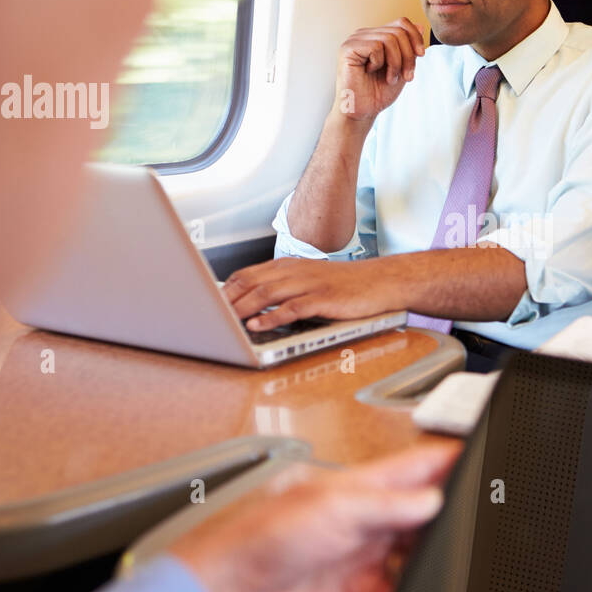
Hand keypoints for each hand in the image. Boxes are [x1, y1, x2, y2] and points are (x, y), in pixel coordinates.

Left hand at [168, 441, 459, 591]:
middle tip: (478, 509)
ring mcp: (372, 559)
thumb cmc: (265, 535)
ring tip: (455, 549)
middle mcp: (372, 521)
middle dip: (453, 510)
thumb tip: (433, 499)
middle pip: (428, 511)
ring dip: (439, 552)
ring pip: (424, 553)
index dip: (449, 458)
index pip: (418, 466)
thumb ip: (388, 503)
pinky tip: (427, 586)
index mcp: (364, 486)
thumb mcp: (333, 505)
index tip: (481, 453)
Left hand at [222, 257, 399, 329]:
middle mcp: (296, 271)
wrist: (381, 281)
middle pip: (252, 282)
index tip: (209, 304)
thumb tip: (254, 304)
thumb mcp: (310, 279)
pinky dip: (272, 317)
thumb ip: (284, 287)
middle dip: (228, 300)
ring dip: (243, 308)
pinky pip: (292, 308)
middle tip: (210, 316)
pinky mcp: (323, 299)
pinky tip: (258, 325)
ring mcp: (310, 284)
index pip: (248, 274)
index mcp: (289, 265)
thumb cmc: (346, 285)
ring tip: (227, 322)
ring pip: (267, 293)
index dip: (226, 289)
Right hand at [334, 18, 426, 123]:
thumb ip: (409, 49)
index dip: (415, 37)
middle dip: (408, 56)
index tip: (421, 55)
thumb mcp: (402, 68)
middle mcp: (365, 34)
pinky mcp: (348, 48)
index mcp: (376, 36)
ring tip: (390, 78)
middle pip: (398, 31)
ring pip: (389, 39)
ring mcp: (355, 40)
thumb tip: (420, 26)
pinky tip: (371, 72)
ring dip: (396, 63)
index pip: (401, 23)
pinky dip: (379, 63)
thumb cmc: (379, 93)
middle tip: (406, 76)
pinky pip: (375, 47)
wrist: (363, 112)